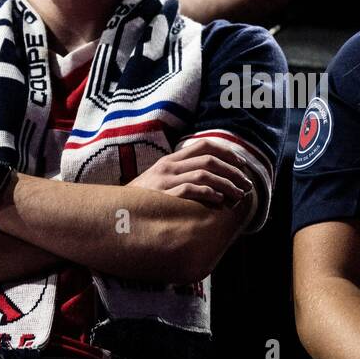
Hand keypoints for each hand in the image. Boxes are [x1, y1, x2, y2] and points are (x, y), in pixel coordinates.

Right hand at [128, 138, 253, 208]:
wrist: (113, 213)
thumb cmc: (142, 202)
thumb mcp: (160, 182)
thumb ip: (181, 176)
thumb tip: (212, 179)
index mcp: (170, 160)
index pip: (203, 145)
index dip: (226, 152)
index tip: (242, 164)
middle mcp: (168, 167)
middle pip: (209, 160)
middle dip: (233, 172)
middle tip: (246, 184)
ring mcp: (164, 181)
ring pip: (204, 174)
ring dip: (227, 184)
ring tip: (239, 195)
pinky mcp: (162, 197)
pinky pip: (190, 190)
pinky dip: (208, 193)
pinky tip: (219, 201)